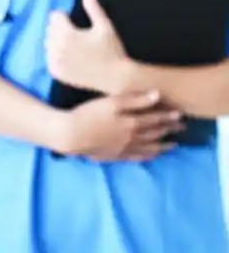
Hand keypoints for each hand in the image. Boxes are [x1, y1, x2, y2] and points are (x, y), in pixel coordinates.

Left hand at [45, 0, 128, 92]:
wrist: (116, 77)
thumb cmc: (112, 50)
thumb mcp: (105, 27)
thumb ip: (94, 9)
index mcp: (67, 34)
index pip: (55, 16)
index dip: (66, 17)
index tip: (76, 24)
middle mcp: (57, 48)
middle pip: (50, 29)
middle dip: (61, 29)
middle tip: (78, 37)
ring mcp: (55, 61)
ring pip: (48, 43)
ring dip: (57, 43)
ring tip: (75, 48)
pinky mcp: (55, 72)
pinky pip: (49, 58)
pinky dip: (56, 57)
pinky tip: (71, 58)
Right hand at [56, 90, 182, 160]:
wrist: (71, 135)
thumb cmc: (89, 114)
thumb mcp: (110, 102)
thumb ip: (134, 99)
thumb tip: (156, 95)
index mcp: (132, 122)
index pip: (155, 118)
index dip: (167, 116)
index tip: (179, 114)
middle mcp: (133, 137)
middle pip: (155, 133)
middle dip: (169, 129)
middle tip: (181, 128)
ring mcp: (125, 148)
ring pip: (150, 147)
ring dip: (163, 145)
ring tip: (173, 145)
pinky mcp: (117, 156)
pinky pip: (138, 157)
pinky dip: (149, 156)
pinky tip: (152, 155)